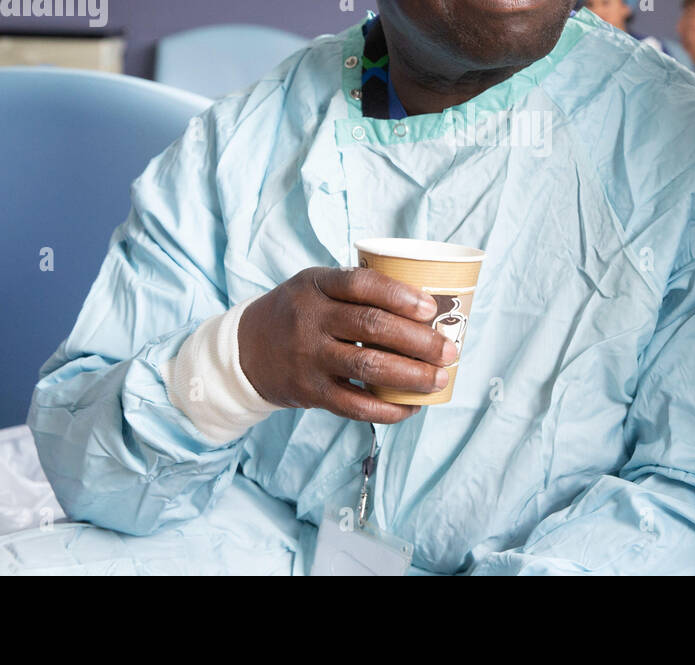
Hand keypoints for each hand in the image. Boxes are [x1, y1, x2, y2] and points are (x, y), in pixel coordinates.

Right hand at [238, 266, 456, 423]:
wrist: (244, 350)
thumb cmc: (298, 312)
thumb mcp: (315, 285)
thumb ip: (357, 290)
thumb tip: (426, 306)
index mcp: (316, 284)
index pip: (361, 284)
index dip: (400, 295)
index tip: (432, 308)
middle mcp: (310, 319)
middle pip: (372, 327)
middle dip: (419, 341)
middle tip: (449, 351)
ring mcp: (308, 357)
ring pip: (368, 367)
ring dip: (411, 376)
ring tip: (439, 379)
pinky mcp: (309, 392)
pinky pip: (354, 405)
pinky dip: (387, 410)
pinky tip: (411, 407)